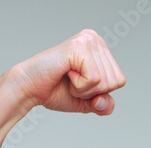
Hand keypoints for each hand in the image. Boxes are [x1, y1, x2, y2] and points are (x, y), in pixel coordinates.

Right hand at [5, 29, 125, 114]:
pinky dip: (80, 86)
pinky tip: (66, 74)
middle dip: (93, 92)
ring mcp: (88, 40)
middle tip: (72, 82)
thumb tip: (105, 102)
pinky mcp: (79, 47)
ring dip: (85, 89)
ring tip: (68, 77)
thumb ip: (104, 105)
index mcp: (100, 48)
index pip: (120, 81)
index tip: (79, 84)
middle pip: (115, 82)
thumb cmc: (55, 91)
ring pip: (106, 81)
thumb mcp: (87, 102)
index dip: (100, 92)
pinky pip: (95, 79)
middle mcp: (95, 39)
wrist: (30, 89)